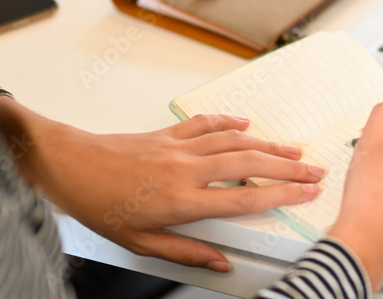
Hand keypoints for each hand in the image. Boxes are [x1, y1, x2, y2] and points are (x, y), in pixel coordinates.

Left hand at [0, 97, 323, 271]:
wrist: (69, 165)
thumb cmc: (98, 203)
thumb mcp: (139, 242)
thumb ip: (184, 250)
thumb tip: (218, 261)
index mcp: (182, 200)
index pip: (245, 197)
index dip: (281, 195)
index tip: (305, 192)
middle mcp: (186, 169)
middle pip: (250, 165)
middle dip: (288, 168)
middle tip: (313, 170)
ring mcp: (179, 147)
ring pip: (235, 141)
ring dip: (268, 145)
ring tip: (293, 150)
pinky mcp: (168, 133)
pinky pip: (207, 124)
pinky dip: (230, 122)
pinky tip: (246, 124)